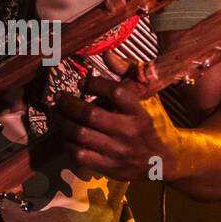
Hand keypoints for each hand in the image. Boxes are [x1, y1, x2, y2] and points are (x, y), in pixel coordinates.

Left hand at [51, 52, 180, 182]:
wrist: (161, 163)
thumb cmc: (147, 127)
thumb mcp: (144, 103)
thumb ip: (126, 78)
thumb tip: (108, 54)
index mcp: (139, 113)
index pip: (116, 92)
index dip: (95, 84)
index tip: (82, 82)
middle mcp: (128, 131)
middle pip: (91, 114)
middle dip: (69, 103)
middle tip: (60, 97)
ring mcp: (117, 150)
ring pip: (81, 134)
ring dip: (64, 123)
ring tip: (59, 116)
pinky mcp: (108, 167)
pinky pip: (80, 154)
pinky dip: (68, 144)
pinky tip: (66, 137)